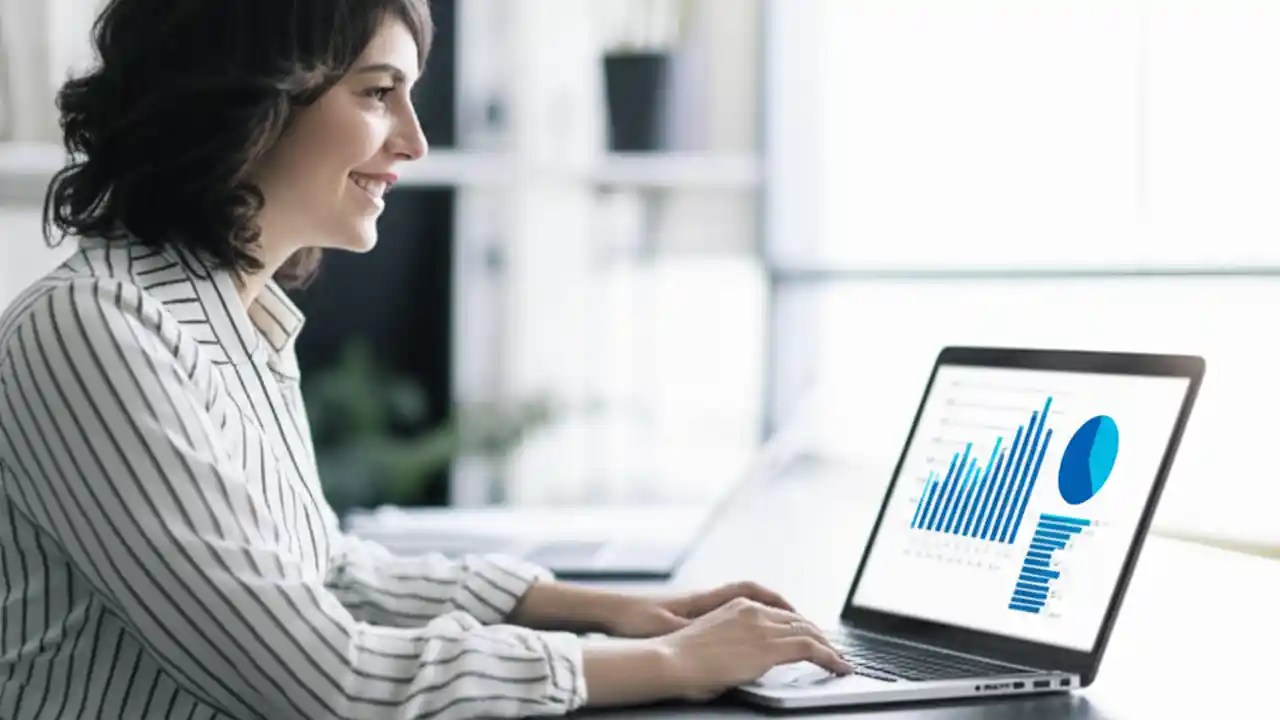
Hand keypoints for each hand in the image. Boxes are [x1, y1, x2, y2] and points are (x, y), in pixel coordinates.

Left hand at [607, 581, 797, 637]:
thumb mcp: (667, 625)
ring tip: (791, 632)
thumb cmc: (636, 617)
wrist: (612, 610)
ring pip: (746, 605)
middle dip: (785, 610)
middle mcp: (707, 598)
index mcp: (704, 598)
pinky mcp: (693, 614)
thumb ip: (692, 629)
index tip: (799, 617)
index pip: (751, 591)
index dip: (778, 603)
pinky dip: (752, 620)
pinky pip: (733, 612)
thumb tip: (714, 636)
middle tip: (809, 627)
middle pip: (756, 597)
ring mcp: (702, 605)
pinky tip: (756, 637)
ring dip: (771, 614)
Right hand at [654, 596, 854, 701]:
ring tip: (839, 660)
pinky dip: (830, 657)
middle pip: (799, 621)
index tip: (809, 637)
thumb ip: (732, 643)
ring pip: (809, 633)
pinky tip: (838, 666)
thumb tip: (742, 662)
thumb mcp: (712, 639)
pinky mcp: (770, 647)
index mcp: (739, 606)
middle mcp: (754, 611)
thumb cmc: (681, 657)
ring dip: (828, 647)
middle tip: (830, 650)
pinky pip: (811, 649)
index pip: (781, 614)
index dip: (799, 626)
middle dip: (817, 636)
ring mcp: (763, 627)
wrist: (670, 660)